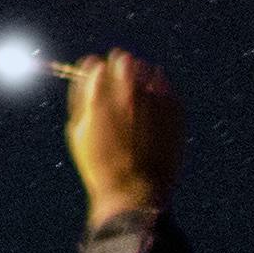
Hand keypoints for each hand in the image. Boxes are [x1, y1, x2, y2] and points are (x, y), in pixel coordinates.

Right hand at [65, 50, 181, 218]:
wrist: (134, 192)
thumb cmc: (100, 164)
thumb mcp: (78, 132)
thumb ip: (80, 95)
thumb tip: (86, 68)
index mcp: (99, 99)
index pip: (97, 65)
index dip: (96, 69)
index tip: (99, 74)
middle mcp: (127, 95)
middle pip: (124, 61)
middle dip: (120, 64)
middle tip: (120, 72)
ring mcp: (154, 102)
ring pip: (148, 70)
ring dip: (142, 74)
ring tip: (138, 90)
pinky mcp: (174, 111)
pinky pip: (168, 87)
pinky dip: (162, 88)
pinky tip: (155, 100)